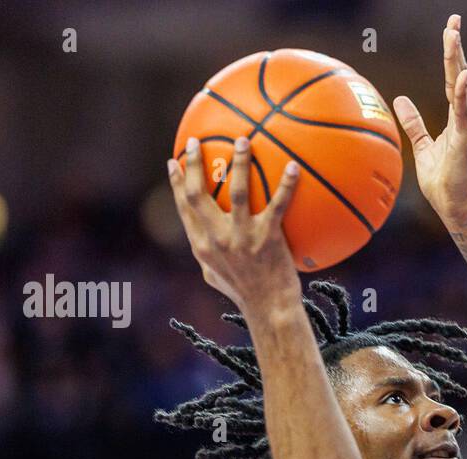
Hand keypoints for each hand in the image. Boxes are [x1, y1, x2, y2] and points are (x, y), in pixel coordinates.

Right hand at [167, 137, 301, 314]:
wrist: (269, 310)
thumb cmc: (245, 294)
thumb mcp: (217, 276)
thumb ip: (209, 254)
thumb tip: (205, 239)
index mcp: (202, 246)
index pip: (183, 207)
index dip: (176, 182)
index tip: (173, 161)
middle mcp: (217, 239)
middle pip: (198, 193)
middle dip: (194, 164)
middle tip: (197, 141)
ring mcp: (242, 238)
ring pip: (238, 191)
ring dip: (238, 162)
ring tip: (243, 140)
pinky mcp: (268, 239)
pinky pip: (278, 204)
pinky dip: (287, 184)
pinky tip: (293, 167)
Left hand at [392, 14, 466, 227]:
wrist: (456, 208)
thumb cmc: (444, 182)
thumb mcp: (423, 147)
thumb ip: (414, 123)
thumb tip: (401, 99)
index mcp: (456, 117)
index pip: (452, 79)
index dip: (450, 54)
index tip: (450, 29)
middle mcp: (466, 117)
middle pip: (459, 74)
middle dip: (456, 46)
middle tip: (453, 20)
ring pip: (461, 86)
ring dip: (457, 60)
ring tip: (453, 34)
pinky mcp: (465, 141)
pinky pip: (462, 112)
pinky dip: (462, 92)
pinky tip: (462, 74)